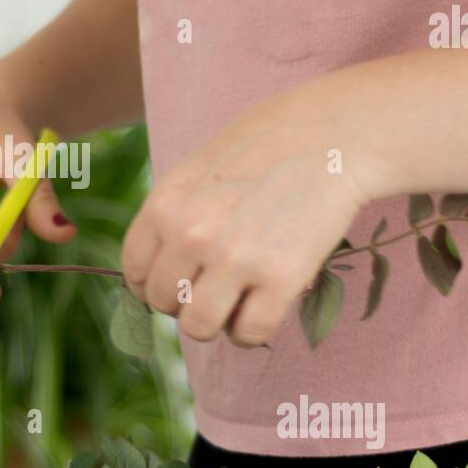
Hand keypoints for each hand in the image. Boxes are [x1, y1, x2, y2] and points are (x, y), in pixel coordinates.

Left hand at [121, 113, 368, 346]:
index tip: (179, 282)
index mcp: (164, 204)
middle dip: (186, 301)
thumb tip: (158, 270)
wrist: (332, 134)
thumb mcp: (198, 170)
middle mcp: (190, 234)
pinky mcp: (279, 277)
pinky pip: (249, 333)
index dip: (155, 284)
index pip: (134, 271)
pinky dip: (253, 331)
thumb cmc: (266, 147)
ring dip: (216, 322)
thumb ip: (174, 216)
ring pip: (198, 326)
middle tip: (216, 286)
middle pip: (163, 302)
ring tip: (237, 301)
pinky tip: (265, 307)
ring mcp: (234, 258)